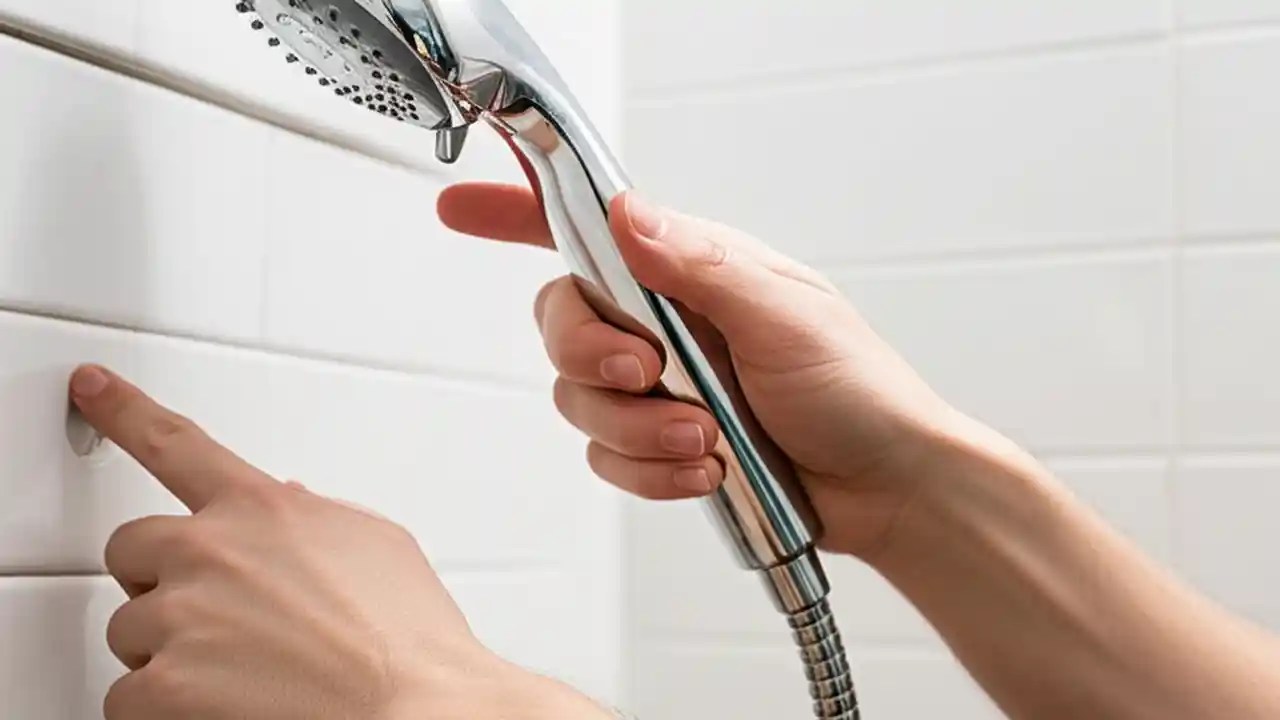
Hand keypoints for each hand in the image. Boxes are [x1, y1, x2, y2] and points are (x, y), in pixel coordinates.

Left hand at [68, 365, 609, 719]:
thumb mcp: (379, 546)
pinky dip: (164, 711)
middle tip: (213, 614)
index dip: (127, 409)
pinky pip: (127, 696)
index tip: (94, 386)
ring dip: (169, 651)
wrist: (414, 708)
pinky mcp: (162, 687)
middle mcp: (211, 552)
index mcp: (263, 510)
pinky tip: (226, 708)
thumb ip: (317, 518)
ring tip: (243, 673)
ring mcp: (181, 617)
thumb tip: (289, 507)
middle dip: (161, 577)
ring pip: (131, 630)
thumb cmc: (408, 639)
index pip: (177, 444)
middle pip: (133, 548)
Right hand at [439, 185, 989, 557]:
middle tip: (647, 373)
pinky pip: (608, 458)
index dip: (520, 214)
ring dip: (634, 427)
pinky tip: (701, 472)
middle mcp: (665, 324)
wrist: (886, 485)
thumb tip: (630, 216)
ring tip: (702, 439)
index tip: (464, 210)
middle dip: (591, 355)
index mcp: (692, 270)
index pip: (592, 229)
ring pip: (579, 400)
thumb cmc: (857, 388)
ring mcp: (660, 388)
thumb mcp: (784, 313)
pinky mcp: (660, 445)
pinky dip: (648, 471)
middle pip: (563, 322)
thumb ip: (700, 266)